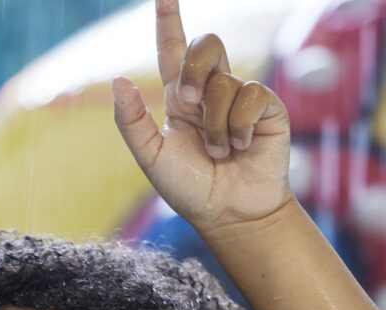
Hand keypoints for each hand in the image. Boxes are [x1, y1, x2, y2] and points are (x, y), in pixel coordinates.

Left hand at [112, 0, 292, 233]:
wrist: (231, 215)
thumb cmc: (191, 190)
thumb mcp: (152, 158)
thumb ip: (132, 122)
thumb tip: (118, 80)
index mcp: (181, 99)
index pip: (174, 49)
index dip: (169, 19)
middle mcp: (211, 92)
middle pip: (205, 44)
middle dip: (194, 68)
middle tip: (187, 104)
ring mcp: (241, 99)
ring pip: (224, 80)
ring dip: (215, 124)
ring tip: (219, 153)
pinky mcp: (267, 109)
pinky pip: (249, 96)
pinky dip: (237, 126)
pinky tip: (240, 147)